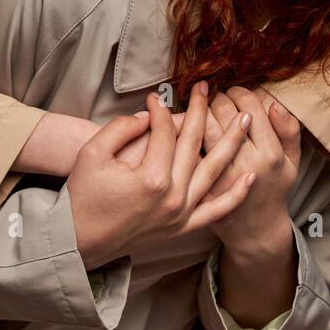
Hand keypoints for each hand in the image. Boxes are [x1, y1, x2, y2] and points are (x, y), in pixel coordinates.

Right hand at [66, 82, 254, 270]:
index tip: (155, 97)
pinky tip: (251, 177)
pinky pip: (216, 211)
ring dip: (232, 144)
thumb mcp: (92, 153)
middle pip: (194, 145)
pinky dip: (235, 195)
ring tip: (246, 120)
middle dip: (201, 112)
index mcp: (151, 179)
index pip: (165, 133)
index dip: (160, 110)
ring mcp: (181, 215)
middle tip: (207, 89)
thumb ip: (122, 127)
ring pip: (214, 173)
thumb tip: (150, 114)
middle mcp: (173, 198)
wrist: (79, 240)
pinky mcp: (182, 228)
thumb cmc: (83, 195)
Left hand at [200, 86, 301, 254]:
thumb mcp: (293, 162)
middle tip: (216, 97)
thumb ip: (289, 130)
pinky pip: (189, 148)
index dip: (239, 92)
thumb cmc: (275, 189)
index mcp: (269, 153)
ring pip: (201, 125)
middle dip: (217, 97)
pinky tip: (186, 126)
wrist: (255, 231)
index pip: (249, 105)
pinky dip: (184, 132)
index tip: (235, 93)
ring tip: (201, 107)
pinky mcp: (200, 184)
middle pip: (222, 110)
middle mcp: (244, 162)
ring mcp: (220, 175)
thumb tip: (274, 103)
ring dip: (198, 110)